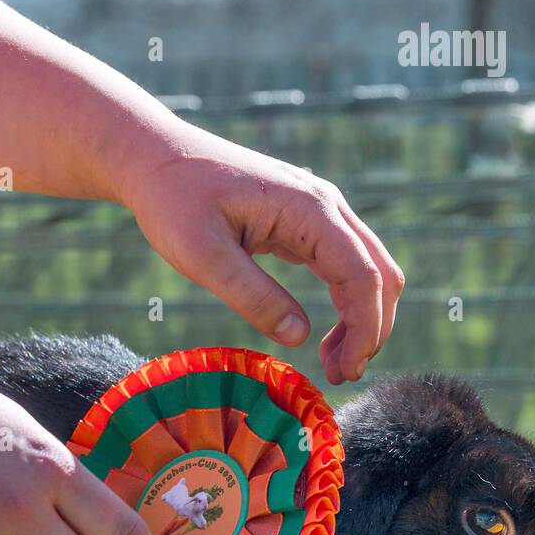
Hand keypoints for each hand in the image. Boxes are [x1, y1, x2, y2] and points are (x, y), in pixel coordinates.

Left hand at [123, 124, 404, 385]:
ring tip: (335, 365)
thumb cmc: (174, 202)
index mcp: (308, 209)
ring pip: (367, 271)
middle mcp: (325, 205)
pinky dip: (345, 306)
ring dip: (362, 321)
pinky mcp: (304, 224)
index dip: (364, 329)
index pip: (363, 275)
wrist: (157, 159)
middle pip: (378, 274)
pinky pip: (344, 268)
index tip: (346, 372)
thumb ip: (252, 296)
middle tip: (343, 376)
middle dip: (371, 330)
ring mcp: (318, 212)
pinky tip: (324, 339)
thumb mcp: (203, 256)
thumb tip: (299, 337)